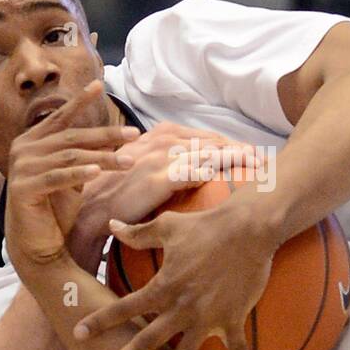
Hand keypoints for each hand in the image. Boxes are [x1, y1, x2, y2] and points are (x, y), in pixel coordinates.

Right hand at [3, 80, 138, 269]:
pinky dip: (78, 173)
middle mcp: (23, 149)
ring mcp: (21, 168)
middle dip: (106, 135)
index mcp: (32, 140)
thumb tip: (115, 135)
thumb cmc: (56, 210)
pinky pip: (57, 177)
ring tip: (129, 161)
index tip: (99, 85)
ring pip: (70, 157)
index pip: (61, 117)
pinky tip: (97, 171)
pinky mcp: (23, 188)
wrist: (37, 244)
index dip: (80, 100)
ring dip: (102, 157)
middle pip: (72, 137)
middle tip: (135, 134)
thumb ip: (83, 154)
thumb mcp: (73, 176)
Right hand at [67, 123, 253, 271]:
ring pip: (201, 153)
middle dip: (234, 148)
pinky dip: (206, 170)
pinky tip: (225, 174)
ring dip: (229, 156)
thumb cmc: (118, 197)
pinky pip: (187, 172)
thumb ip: (169, 166)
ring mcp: (155, 159)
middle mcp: (157, 143)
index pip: (200, 137)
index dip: (226, 143)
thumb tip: (198, 171)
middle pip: (206, 141)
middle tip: (260, 158)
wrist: (89, 213)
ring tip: (253, 162)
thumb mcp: (144, 173)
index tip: (249, 152)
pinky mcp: (153, 179)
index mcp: (157, 138)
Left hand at [75, 187, 279, 349]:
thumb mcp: (167, 226)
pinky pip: (238, 346)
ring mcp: (208, 316)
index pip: (124, 307)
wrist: (248, 228)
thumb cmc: (205, 225)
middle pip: (147, 341)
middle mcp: (182, 307)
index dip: (100, 321)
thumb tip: (112, 226)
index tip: (79, 334)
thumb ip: (137, 233)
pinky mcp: (233, 318)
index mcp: (163, 286)